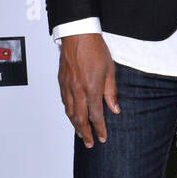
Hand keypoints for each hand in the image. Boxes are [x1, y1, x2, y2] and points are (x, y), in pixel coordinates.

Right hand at [57, 33, 119, 147]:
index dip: (100, 129)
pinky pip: (65, 102)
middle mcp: (77, 90)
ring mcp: (67, 86)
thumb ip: (111, 92)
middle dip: (86, 133)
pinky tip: (72, 116)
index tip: (103, 137)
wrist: (77, 34)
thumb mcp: (109, 71)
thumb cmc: (94, 49)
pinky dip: (69, 112)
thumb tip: (114, 109)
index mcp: (91, 89)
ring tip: (81, 134)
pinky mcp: (61, 81)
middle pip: (80, 119)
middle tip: (90, 143)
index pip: (95, 116)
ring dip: (75, 126)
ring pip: (70, 112)